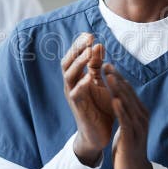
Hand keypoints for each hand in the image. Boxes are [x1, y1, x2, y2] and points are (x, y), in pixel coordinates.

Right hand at [62, 33, 113, 165]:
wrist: (98, 134)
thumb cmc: (100, 108)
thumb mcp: (100, 83)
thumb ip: (97, 66)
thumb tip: (98, 44)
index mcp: (77, 77)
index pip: (74, 56)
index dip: (80, 44)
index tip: (90, 34)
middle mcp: (71, 84)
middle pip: (67, 62)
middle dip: (77, 49)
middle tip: (88, 38)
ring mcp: (73, 96)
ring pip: (69, 75)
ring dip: (78, 63)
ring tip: (88, 52)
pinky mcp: (77, 108)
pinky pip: (75, 94)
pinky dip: (81, 85)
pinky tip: (90, 77)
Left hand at [104, 64, 153, 168]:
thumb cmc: (128, 149)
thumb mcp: (127, 127)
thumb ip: (125, 113)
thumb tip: (118, 99)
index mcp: (139, 113)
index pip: (128, 91)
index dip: (117, 77)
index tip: (105, 65)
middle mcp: (141, 116)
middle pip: (128, 93)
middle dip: (116, 78)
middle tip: (105, 64)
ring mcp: (138, 126)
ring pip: (128, 103)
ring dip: (117, 89)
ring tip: (108, 75)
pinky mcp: (133, 137)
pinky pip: (126, 120)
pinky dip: (120, 109)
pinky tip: (113, 99)